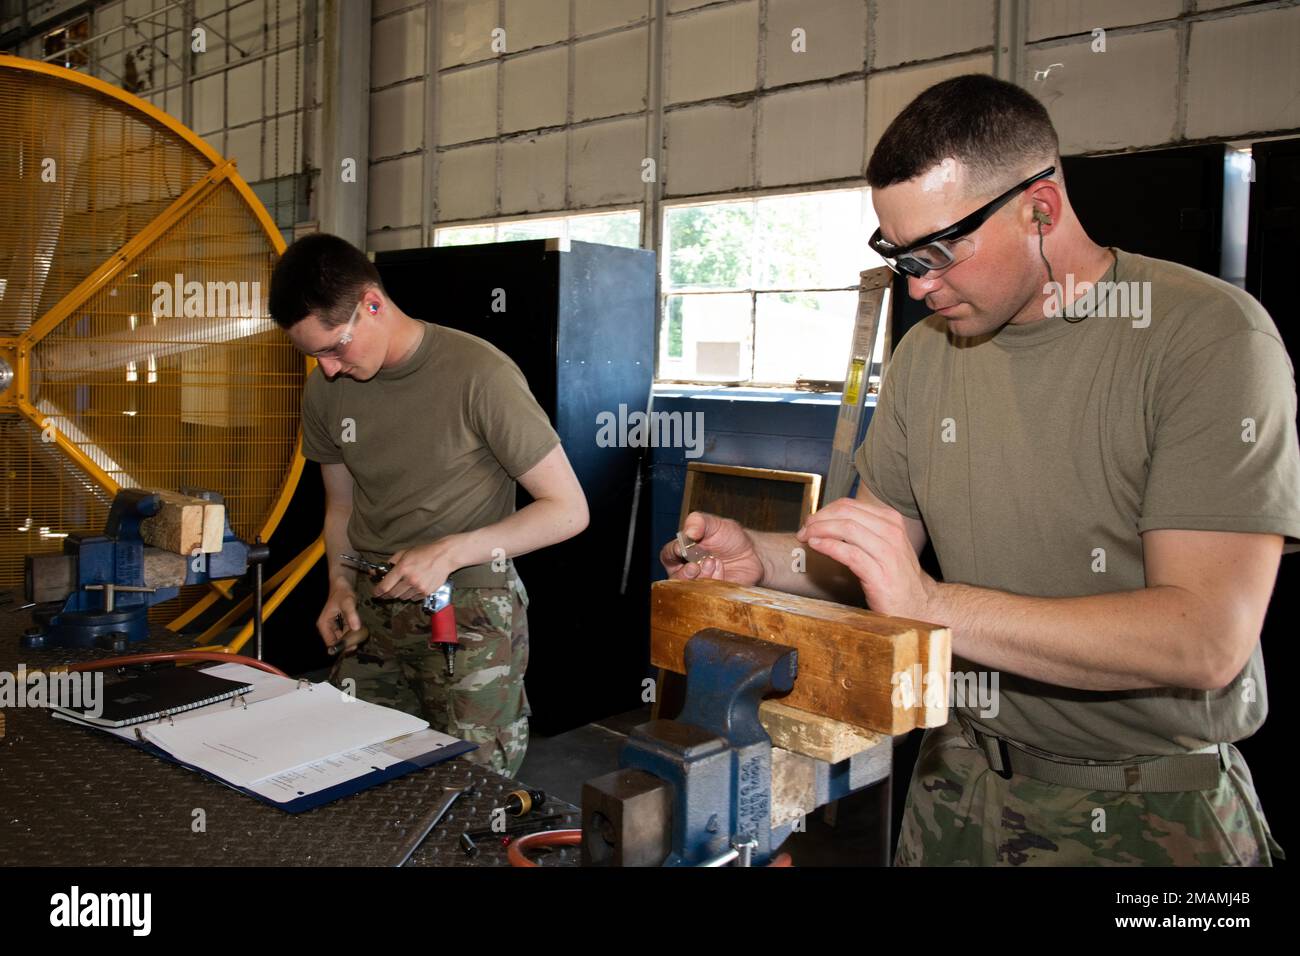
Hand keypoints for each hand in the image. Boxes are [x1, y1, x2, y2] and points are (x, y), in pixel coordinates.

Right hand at [318, 584, 359, 649]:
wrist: (343, 584)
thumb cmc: (342, 592)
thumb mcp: (348, 603)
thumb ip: (351, 615)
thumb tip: (356, 628)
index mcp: (324, 625)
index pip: (331, 644)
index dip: (342, 647)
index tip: (354, 645)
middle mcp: (327, 627)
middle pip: (338, 642)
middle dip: (349, 641)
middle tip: (361, 638)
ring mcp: (333, 626)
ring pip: (344, 637)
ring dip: (352, 636)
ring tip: (362, 632)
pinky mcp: (340, 623)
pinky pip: (347, 631)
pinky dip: (353, 631)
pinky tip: (360, 627)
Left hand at [374, 537, 459, 600]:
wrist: (444, 556)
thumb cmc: (424, 552)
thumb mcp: (405, 553)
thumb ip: (391, 562)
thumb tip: (378, 571)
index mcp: (403, 568)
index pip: (385, 586)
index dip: (377, 591)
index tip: (375, 593)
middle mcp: (410, 580)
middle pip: (392, 594)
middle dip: (386, 594)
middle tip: (384, 593)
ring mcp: (419, 587)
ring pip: (402, 597)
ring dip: (399, 594)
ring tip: (402, 587)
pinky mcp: (426, 592)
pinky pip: (413, 599)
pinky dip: (410, 595)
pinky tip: (413, 587)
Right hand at [659, 511, 765, 585]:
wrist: (752, 552)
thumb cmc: (729, 536)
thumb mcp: (714, 523)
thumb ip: (698, 522)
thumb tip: (688, 532)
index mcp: (681, 552)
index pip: (668, 555)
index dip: (673, 553)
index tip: (681, 550)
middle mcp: (686, 571)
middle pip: (675, 579)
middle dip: (684, 573)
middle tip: (695, 566)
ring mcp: (699, 585)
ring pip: (690, 589)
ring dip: (701, 576)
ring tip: (714, 562)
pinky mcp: (713, 595)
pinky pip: (708, 595)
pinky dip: (715, 581)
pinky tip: (722, 569)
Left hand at [796, 498, 936, 619]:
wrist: (919, 605)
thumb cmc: (895, 575)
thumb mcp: (883, 545)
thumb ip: (862, 530)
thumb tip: (827, 521)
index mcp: (890, 521)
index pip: (850, 505)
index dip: (824, 510)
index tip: (810, 521)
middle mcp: (891, 532)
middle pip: (846, 514)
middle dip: (818, 519)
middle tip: (803, 530)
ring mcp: (888, 553)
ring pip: (847, 529)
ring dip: (820, 530)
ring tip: (805, 537)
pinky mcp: (880, 574)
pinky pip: (849, 553)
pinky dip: (829, 546)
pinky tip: (816, 547)